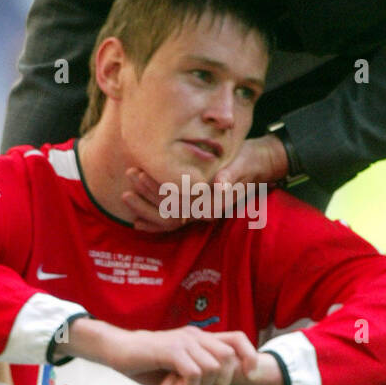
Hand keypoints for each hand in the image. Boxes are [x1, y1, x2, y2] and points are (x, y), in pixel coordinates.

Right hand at [68, 319, 257, 384]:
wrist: (117, 350)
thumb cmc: (146, 362)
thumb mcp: (177, 368)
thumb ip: (196, 372)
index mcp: (200, 337)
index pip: (238, 338)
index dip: (250, 354)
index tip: (251, 375)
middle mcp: (196, 336)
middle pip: (230, 355)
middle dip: (225, 380)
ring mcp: (183, 342)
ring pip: (213, 366)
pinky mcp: (170, 351)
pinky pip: (194, 372)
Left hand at [121, 135, 287, 232]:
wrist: (258, 166)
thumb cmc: (249, 160)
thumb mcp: (242, 163)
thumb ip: (231, 174)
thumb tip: (222, 183)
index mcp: (215, 203)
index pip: (182, 202)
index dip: (159, 191)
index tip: (143, 175)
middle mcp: (206, 212)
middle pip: (171, 213)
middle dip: (147, 197)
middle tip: (130, 176)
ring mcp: (200, 212)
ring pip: (169, 219)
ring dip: (147, 209)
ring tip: (127, 192)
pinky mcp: (196, 209)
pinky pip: (173, 222)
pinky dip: (155, 223)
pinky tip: (137, 222)